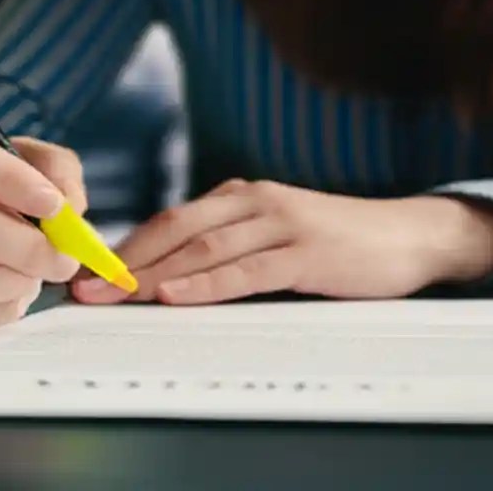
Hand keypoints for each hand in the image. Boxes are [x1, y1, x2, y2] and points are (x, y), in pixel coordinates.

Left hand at [71, 179, 492, 305]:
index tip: (87, 272)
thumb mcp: (276, 235)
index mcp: (242, 195)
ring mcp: (281, 223)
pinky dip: (207, 284)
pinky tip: (176, 296)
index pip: (171, 220)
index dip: (125, 246)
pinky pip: (247, 269)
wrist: (408, 235)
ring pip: (204, 248)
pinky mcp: (306, 252)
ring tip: (115, 296)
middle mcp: (255, 201)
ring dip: (154, 274)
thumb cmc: (337, 242)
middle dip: (125, 261)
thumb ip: (231, 246)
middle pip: (176, 229)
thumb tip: (170, 276)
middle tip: (83, 288)